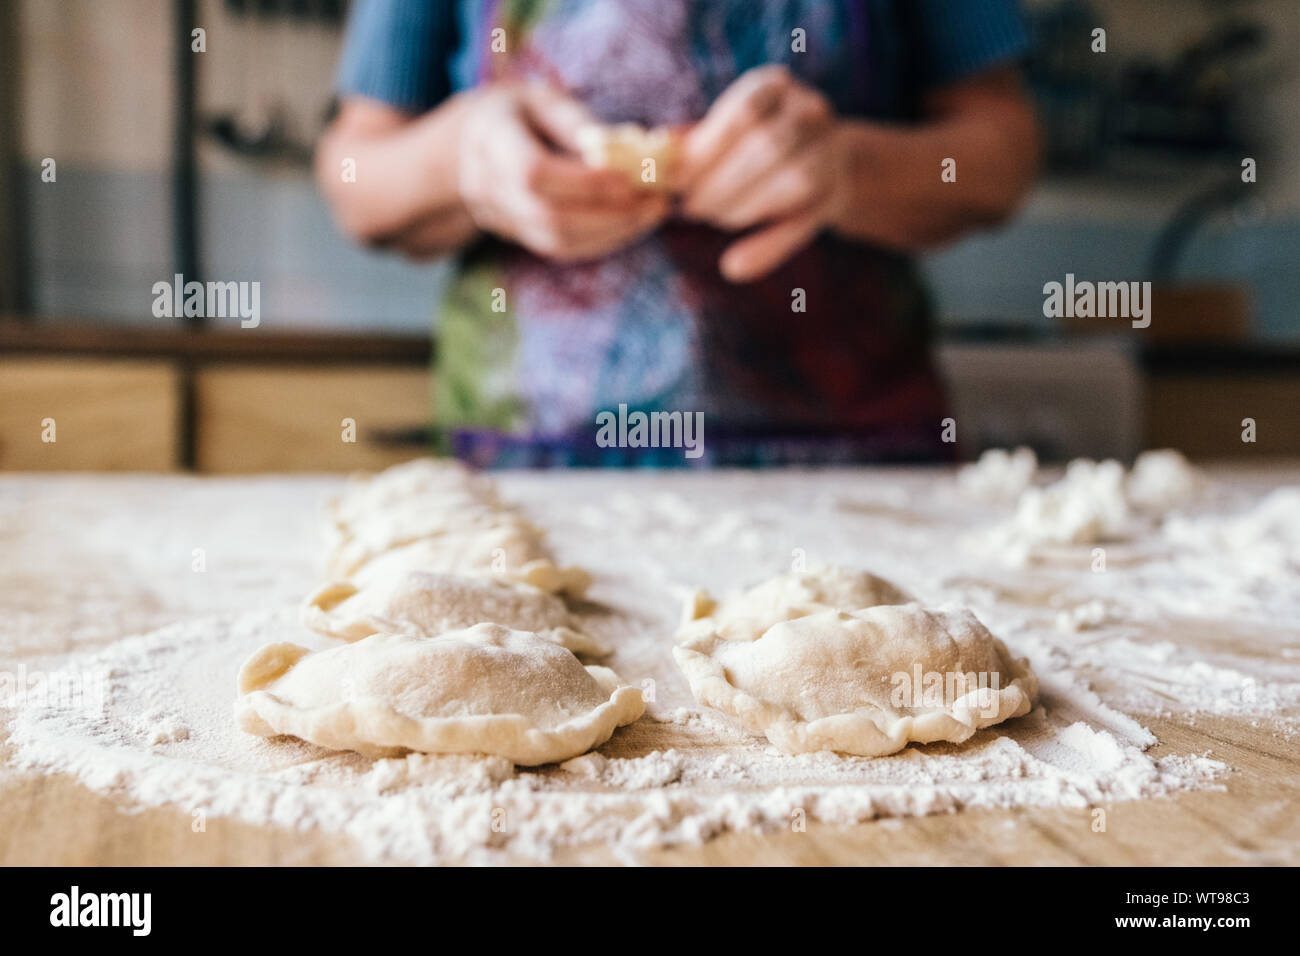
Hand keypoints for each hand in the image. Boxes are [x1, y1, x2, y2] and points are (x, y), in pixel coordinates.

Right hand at [458, 83, 669, 261]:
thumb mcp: (543, 100)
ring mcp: (498, 217)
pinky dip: (601, 241)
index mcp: (490, 138)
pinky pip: (561, 249)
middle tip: (658, 201)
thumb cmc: (518, 113)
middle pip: (550, 216)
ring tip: (653, 212)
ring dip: (614, 232)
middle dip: (611, 213)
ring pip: (558, 241)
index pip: (534, 173)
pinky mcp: (517, 236)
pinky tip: (631, 224)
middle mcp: (486, 184)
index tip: (631, 178)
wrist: (470, 145)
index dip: (585, 182)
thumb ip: (576, 125)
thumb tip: (624, 154)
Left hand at [678, 66, 848, 281]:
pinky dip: (766, 250)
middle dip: (720, 184)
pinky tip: (734, 266)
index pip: (743, 113)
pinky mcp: (836, 195)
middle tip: (689, 208)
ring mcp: (831, 152)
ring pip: (792, 180)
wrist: (823, 156)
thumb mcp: (725, 131)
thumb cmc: (755, 141)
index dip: (706, 149)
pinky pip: (802, 225)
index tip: (676, 180)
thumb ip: (695, 141)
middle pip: (767, 147)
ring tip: (713, 217)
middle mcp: (811, 111)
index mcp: (776, 86)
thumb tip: (658, 149)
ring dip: (741, 208)